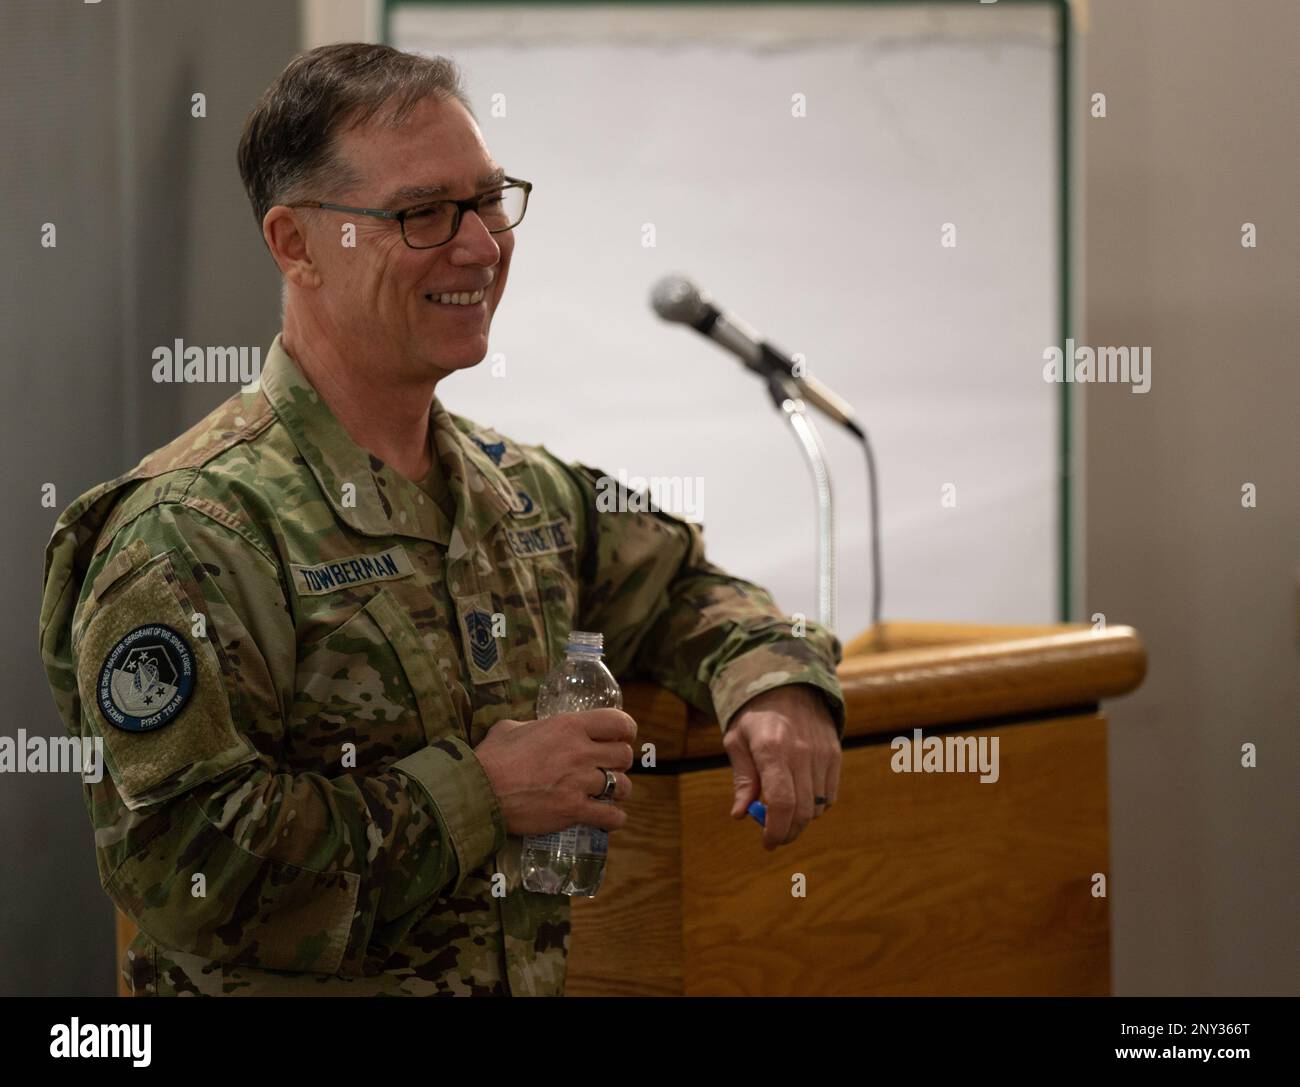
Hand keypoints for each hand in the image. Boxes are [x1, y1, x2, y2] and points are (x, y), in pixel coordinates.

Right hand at [473, 709, 636, 835]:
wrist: (478, 792)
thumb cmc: (491, 758)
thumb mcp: (511, 727)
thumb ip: (533, 726)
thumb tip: (536, 730)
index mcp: (569, 726)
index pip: (618, 722)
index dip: (625, 730)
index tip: (621, 737)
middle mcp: (580, 752)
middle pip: (624, 755)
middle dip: (620, 762)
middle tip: (608, 767)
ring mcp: (579, 783)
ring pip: (623, 786)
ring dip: (618, 790)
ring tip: (607, 793)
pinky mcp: (574, 810)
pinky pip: (611, 816)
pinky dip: (613, 819)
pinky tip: (606, 817)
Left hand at [722, 685, 840, 850]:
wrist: (790, 682)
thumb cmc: (755, 714)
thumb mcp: (737, 740)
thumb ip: (742, 779)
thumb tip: (741, 814)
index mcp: (772, 748)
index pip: (781, 802)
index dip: (775, 830)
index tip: (767, 843)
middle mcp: (801, 752)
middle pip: (802, 811)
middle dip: (787, 832)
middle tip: (774, 837)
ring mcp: (823, 754)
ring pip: (818, 807)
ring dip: (801, 820)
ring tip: (783, 814)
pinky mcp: (835, 755)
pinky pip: (829, 796)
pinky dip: (816, 806)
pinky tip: (800, 798)